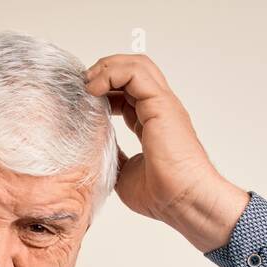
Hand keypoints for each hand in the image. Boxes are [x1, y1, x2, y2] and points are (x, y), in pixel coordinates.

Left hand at [84, 54, 249, 252]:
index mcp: (153, 122)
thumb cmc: (161, 194)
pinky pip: (135, 72)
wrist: (183, 201)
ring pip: (135, 65)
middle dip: (105, 71)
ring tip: (88, 84)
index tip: (85, 101)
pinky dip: (111, 73)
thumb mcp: (124, 172)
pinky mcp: (161, 104)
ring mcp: (162, 104)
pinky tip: (94, 89)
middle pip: (133, 71)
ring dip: (107, 68)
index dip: (105, 90)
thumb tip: (98, 150)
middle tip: (83, 86)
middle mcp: (159, 108)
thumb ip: (114, 155)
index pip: (129, 91)